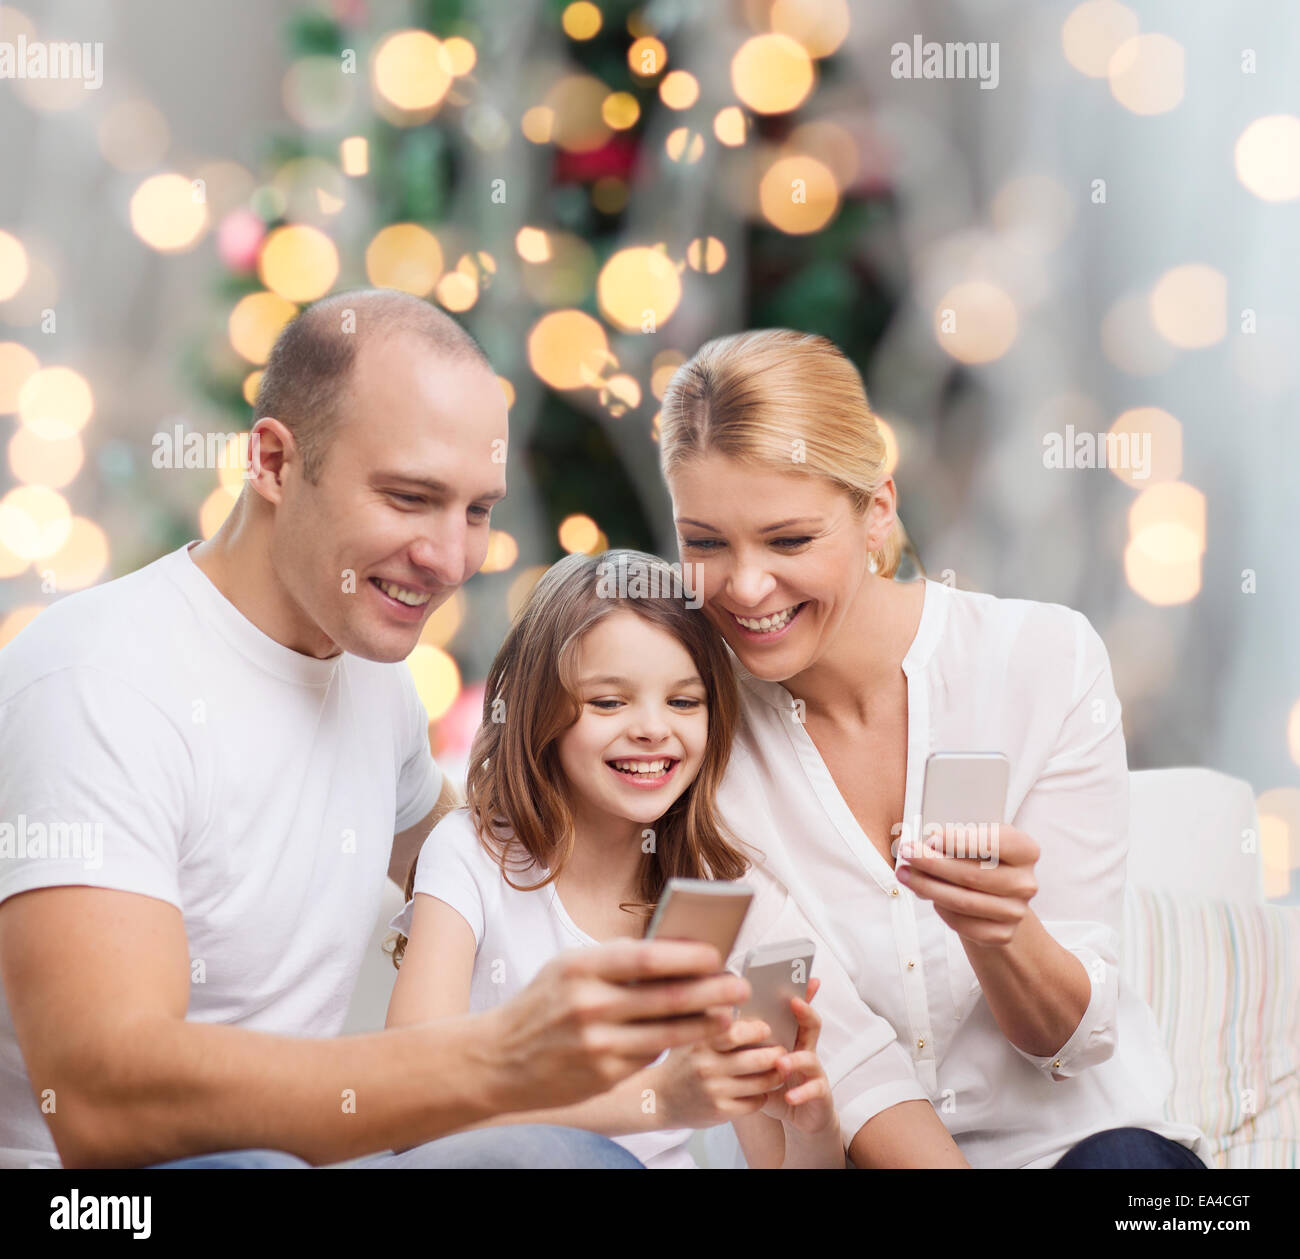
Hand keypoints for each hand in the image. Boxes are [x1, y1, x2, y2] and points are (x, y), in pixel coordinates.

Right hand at [485, 939, 749, 1112]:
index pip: (647, 957)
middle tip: (739, 984)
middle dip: (712, 990)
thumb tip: (672, 948)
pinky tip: (693, 1035)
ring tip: (729, 1014)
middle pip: (668, 997)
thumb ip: (615, 960)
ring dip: (705, 1023)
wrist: (497, 1060)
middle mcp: (590, 1005)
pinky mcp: (604, 1075)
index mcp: (581, 968)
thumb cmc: (541, 1005)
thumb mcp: (568, 968)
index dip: (689, 955)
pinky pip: (650, 1056)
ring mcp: (598, 1044)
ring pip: (669, 1033)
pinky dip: (675, 1044)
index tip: (716, 953)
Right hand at [653, 1015, 788, 1128]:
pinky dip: (763, 1094)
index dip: (758, 1029)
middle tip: (782, 1050)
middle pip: (757, 1059)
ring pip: (761, 1082)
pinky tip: (760, 1088)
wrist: (658, 1099)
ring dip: (776, 1075)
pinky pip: (755, 1102)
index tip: (765, 1028)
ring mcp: (714, 1091)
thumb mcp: (690, 1035)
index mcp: (701, 1042)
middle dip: (777, 1054)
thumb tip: (735, 985)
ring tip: (779, 1069)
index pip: (737, 1032)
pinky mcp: (720, 1112)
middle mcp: (706, 1066)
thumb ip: (712, 1017)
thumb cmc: (682, 1061)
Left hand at [755, 978, 835, 1136]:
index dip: (798, 993)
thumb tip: (719, 1021)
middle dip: (805, 1011)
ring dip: (795, 1059)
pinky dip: (801, 1093)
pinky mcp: (820, 1094)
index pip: (795, 1010)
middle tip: (794, 1002)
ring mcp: (814, 1071)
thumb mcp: (760, 1063)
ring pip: (810, 1058)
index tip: (793, 975)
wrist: (798, 1118)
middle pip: (811, 1024)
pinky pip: (814, 1090)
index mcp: (791, 1038)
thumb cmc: (775, 1085)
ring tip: (781, 1062)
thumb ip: (748, 1045)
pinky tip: (789, 1097)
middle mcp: (805, 1050)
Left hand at [896, 823, 1039, 946]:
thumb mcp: (973, 841)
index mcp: (1025, 850)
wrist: (994, 898)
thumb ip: (953, 840)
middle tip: (907, 852)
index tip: (931, 837)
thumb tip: (924, 847)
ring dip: (927, 886)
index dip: (962, 840)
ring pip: (963, 901)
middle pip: (972, 874)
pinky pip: (963, 924)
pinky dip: (942, 910)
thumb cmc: (979, 860)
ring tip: (905, 874)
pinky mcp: (1002, 933)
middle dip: (933, 863)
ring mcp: (1016, 911)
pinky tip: (929, 896)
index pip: (995, 841)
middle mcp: (1025, 882)